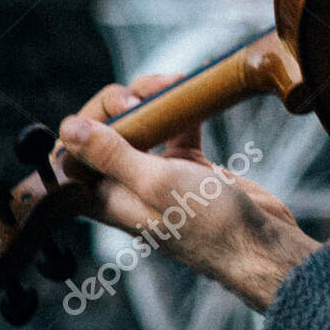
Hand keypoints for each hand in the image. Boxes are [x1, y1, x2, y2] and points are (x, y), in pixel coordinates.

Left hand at [57, 74, 317, 309]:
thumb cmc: (209, 224)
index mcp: (107, 198)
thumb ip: (111, 154)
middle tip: (147, 97)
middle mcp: (126, 186)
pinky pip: (176, 129)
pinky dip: (184, 109)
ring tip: (175, 83)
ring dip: (154, 100)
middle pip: (106, 132)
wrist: (262, 246)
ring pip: (142, 125)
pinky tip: (193, 88)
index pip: (71, 156)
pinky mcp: (189, 168)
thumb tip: (67, 128)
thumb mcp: (156, 182)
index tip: (115, 109)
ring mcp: (158, 176)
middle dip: (124, 103)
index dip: (82, 125)